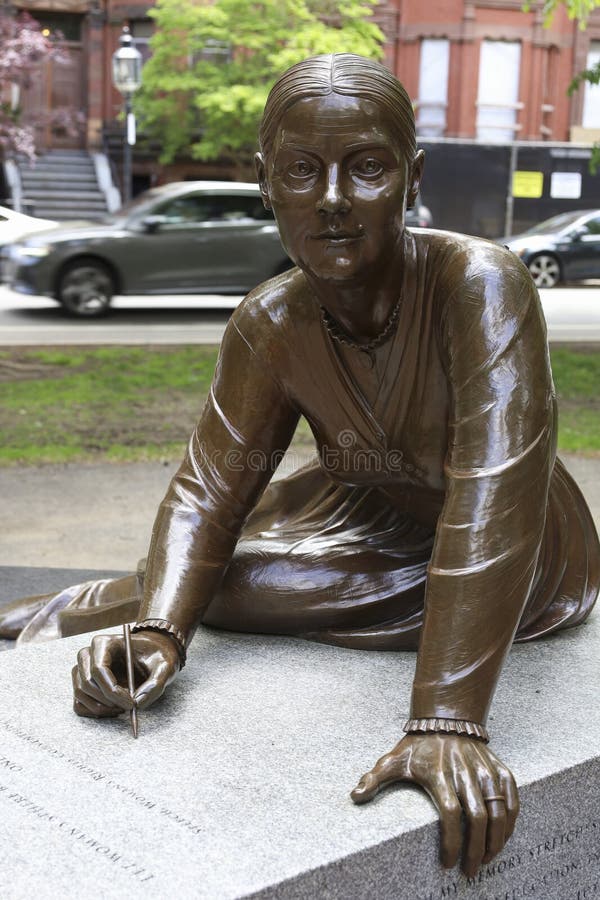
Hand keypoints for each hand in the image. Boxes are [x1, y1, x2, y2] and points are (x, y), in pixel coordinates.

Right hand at [72, 631, 180, 717]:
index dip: (112, 690)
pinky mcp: (82, 684)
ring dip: (101, 708)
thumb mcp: (165, 665)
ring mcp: (82, 669)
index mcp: (105, 643)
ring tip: (124, 708)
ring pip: (81, 694)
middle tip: (129, 708)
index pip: (99, 669)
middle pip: (86, 683)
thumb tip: (138, 703)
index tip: (130, 703)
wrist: (152, 653)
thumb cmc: (156, 655)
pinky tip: (114, 709)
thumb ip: (156, 683)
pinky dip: (94, 711)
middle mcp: (88, 655)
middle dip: (107, 701)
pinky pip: (79, 703)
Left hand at [351, 734, 518, 877]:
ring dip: (496, 840)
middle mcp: (464, 772)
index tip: (447, 863)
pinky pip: (512, 798)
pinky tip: (503, 838)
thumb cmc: (417, 746)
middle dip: (475, 850)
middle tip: (469, 871)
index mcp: (438, 774)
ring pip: (499, 811)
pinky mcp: (499, 769)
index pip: (450, 813)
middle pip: (477, 818)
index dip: (451, 841)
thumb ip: (374, 779)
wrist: (446, 721)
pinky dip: (512, 821)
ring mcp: (484, 771)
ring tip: (487, 859)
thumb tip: (354, 796)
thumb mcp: (393, 760)